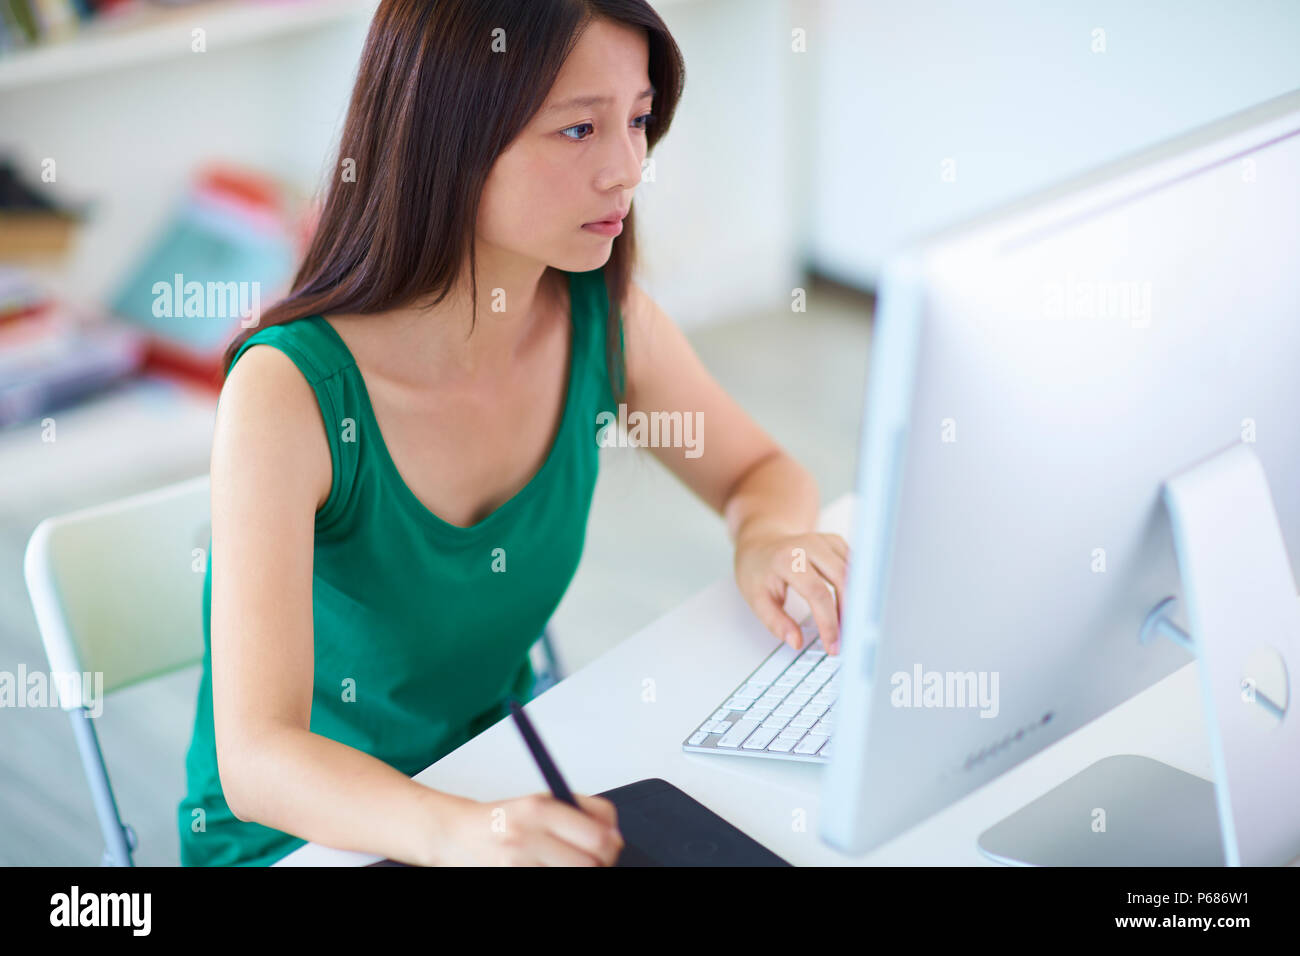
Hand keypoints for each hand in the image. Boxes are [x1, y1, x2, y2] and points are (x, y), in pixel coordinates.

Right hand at [432, 792, 623, 865]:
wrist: (458, 835)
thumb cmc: (504, 818)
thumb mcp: (541, 801)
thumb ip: (581, 811)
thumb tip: (614, 832)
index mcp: (539, 809)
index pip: (597, 834)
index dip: (612, 842)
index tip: (612, 843)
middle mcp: (527, 836)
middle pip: (590, 863)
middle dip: (601, 863)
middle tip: (598, 860)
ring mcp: (518, 864)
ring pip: (576, 877)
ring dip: (581, 872)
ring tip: (572, 863)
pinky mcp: (512, 879)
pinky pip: (554, 884)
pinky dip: (561, 878)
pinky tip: (556, 869)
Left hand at [734, 530, 848, 653]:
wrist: (761, 543)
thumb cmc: (758, 570)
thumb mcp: (756, 599)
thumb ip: (776, 622)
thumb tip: (796, 642)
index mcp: (787, 559)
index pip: (817, 592)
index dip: (828, 621)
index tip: (832, 644)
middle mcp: (808, 545)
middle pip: (842, 578)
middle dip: (848, 612)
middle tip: (846, 638)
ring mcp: (824, 541)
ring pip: (852, 571)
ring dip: (855, 600)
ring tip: (848, 625)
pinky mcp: (835, 542)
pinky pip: (854, 564)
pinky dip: (856, 585)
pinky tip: (851, 604)